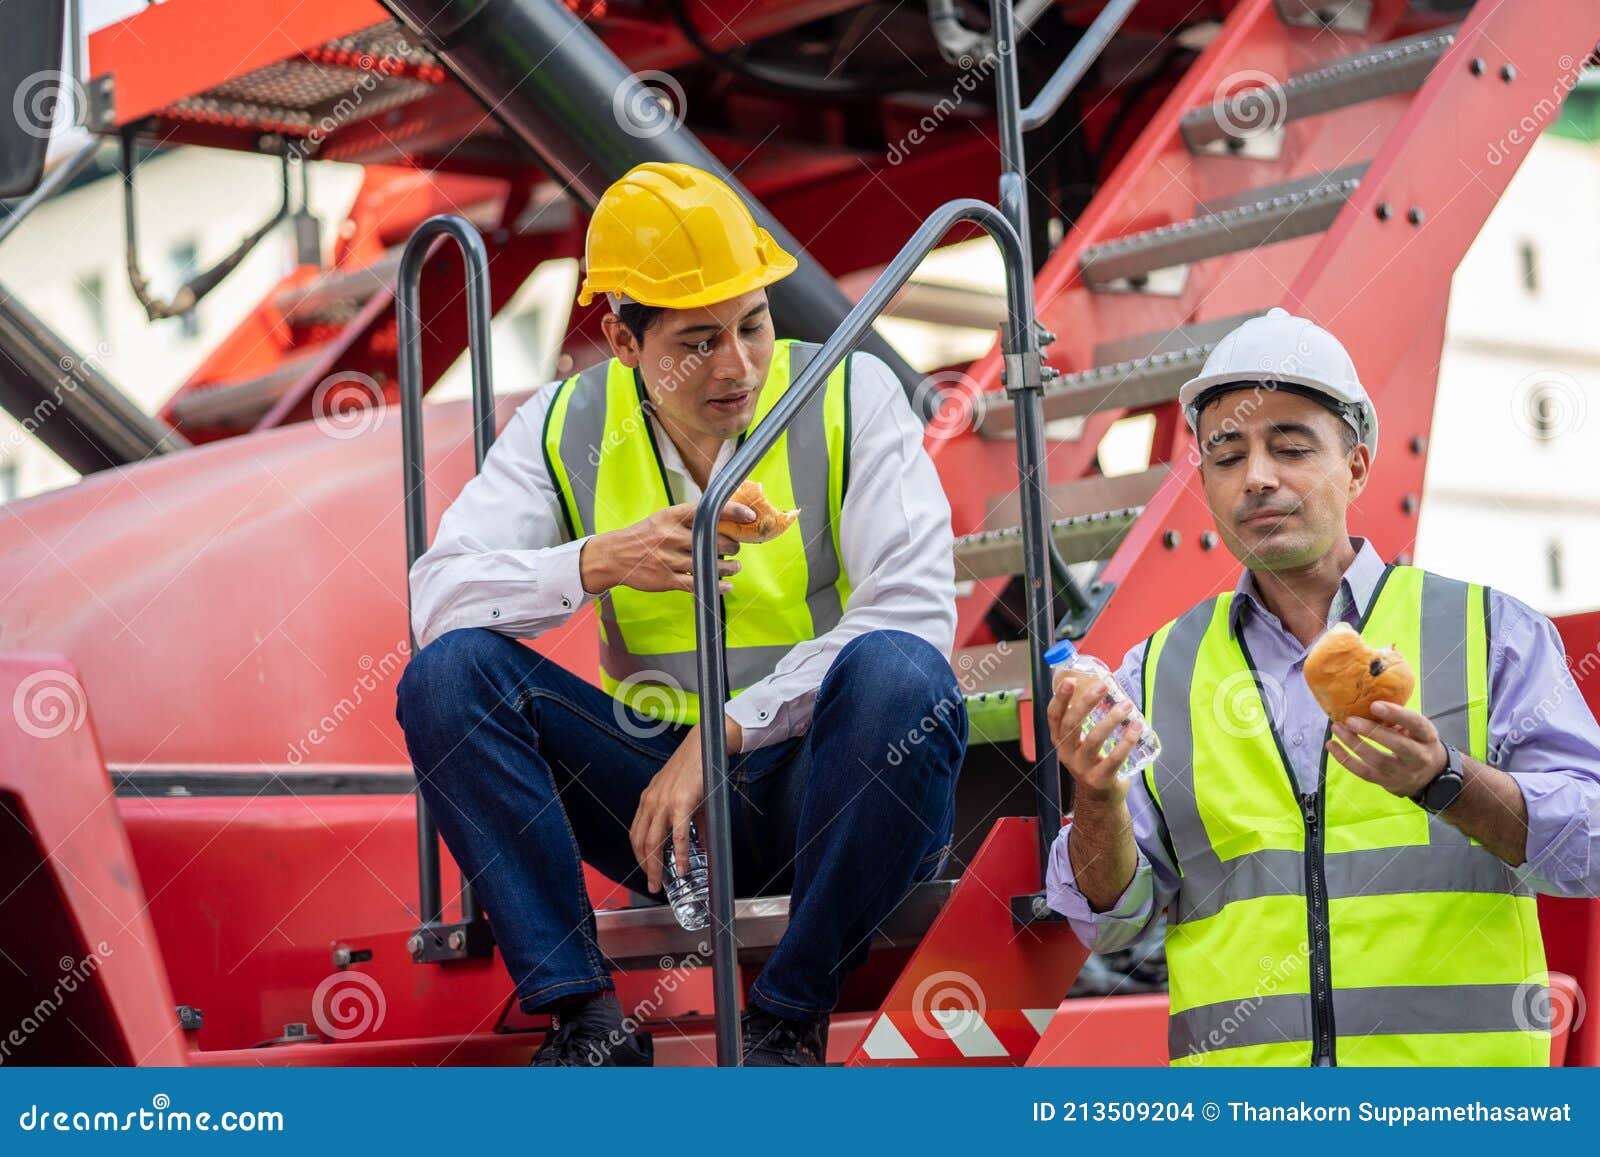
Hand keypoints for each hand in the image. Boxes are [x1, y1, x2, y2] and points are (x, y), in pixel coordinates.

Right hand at [580, 500, 754, 595]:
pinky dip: (716, 586)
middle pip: (715, 541)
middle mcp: (672, 536)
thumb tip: (721, 517)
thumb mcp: (664, 518)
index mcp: (673, 516)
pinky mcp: (667, 579)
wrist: (615, 555)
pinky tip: (726, 585)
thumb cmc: (644, 535)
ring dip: (729, 567)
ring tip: (735, 567)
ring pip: (710, 564)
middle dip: (733, 546)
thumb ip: (689, 518)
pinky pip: (699, 584)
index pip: (708, 511)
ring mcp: (670, 559)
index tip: (750, 516)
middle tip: (736, 548)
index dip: (733, 512)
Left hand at [628, 717, 741, 892]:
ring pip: (654, 843)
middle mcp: (651, 801)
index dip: (639, 853)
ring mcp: (664, 802)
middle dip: (644, 866)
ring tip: (660, 883)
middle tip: (651, 884)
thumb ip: (690, 820)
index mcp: (649, 798)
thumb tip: (698, 842)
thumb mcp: (686, 794)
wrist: (705, 743)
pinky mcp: (681, 803)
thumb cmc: (697, 766)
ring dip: (655, 867)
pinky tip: (681, 868)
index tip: (645, 868)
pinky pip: (678, 836)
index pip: (636, 832)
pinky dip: (678, 855)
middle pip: (640, 842)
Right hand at [1046, 670, 1141, 803]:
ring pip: (1094, 739)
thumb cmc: (1092, 761)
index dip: (1060, 698)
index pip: (1054, 716)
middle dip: (1087, 702)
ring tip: (1127, 705)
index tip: (1071, 680)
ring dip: (1111, 719)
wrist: (1099, 799)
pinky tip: (1136, 726)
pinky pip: (1114, 758)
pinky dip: (1127, 741)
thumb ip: (1085, 720)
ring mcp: (1082, 768)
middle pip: (1072, 724)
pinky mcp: (1099, 779)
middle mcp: (1066, 753)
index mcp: (1059, 740)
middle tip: (1103, 685)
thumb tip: (1103, 685)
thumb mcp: (1080, 742)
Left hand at [1325, 699, 1446, 797]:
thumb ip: (1399, 718)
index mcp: (1427, 737)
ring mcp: (1403, 773)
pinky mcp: (1386, 782)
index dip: (1397, 714)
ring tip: (1337, 728)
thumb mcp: (1417, 729)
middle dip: (1372, 732)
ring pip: (1377, 760)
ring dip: (1353, 743)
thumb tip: (1370, 702)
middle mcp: (1419, 757)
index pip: (1416, 724)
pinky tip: (1332, 745)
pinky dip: (1345, 759)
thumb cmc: (1417, 743)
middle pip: (1397, 745)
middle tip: (1350, 720)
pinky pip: (1364, 772)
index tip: (1374, 705)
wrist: (1428, 776)